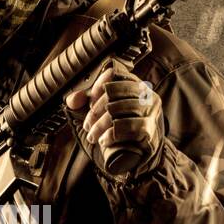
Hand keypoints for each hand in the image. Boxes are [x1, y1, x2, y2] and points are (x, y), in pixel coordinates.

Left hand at [64, 56, 163, 175]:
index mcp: (133, 83)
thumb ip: (86, 102)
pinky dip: (112, 134)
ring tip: (92, 137)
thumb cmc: (123, 125)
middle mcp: (145, 93)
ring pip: (118, 110)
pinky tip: (104, 141)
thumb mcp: (104, 111)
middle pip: (112, 93)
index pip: (114, 73)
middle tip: (87, 126)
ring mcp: (150, 109)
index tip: (89, 103)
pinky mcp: (150, 126)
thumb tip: (72, 100)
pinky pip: (128, 126)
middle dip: (95, 112)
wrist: (144, 149)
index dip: (98, 85)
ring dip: (100, 125)